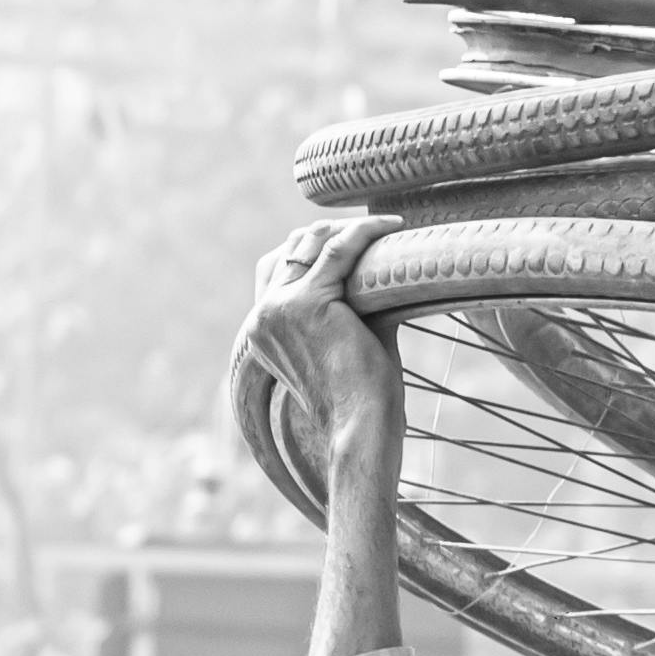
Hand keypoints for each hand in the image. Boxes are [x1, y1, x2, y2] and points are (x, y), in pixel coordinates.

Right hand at [235, 215, 404, 496]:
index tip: (351, 240)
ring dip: (349, 228)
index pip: (277, 267)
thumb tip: (379, 265)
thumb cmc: (360, 400)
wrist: (360, 429)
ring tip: (385, 227)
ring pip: (312, 240)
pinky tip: (393, 226)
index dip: (312, 246)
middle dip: (332, 230)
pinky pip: (340, 249)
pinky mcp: (308, 302)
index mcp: (261, 331)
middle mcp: (262, 317)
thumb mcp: (342, 341)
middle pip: (292, 247)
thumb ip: (346, 303)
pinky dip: (367, 231)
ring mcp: (279, 308)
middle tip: (374, 229)